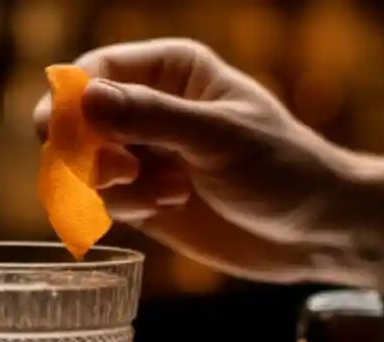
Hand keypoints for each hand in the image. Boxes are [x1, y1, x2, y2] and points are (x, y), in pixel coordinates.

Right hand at [36, 38, 383, 301]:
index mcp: (169, 69)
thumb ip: (152, 117)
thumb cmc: (284, 169)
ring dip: (110, 185)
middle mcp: (147, 107)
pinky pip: (100, 201)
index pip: (93, 71)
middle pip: (74, 120)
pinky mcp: (141, 199)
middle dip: (85, 151)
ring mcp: (142, 155)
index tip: (67, 137)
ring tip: (166, 192)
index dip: (70, 104)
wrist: (316, 230)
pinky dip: (123, 208)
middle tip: (120, 172)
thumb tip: (83, 99)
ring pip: (81, 166)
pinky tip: (171, 204)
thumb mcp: (220, 138)